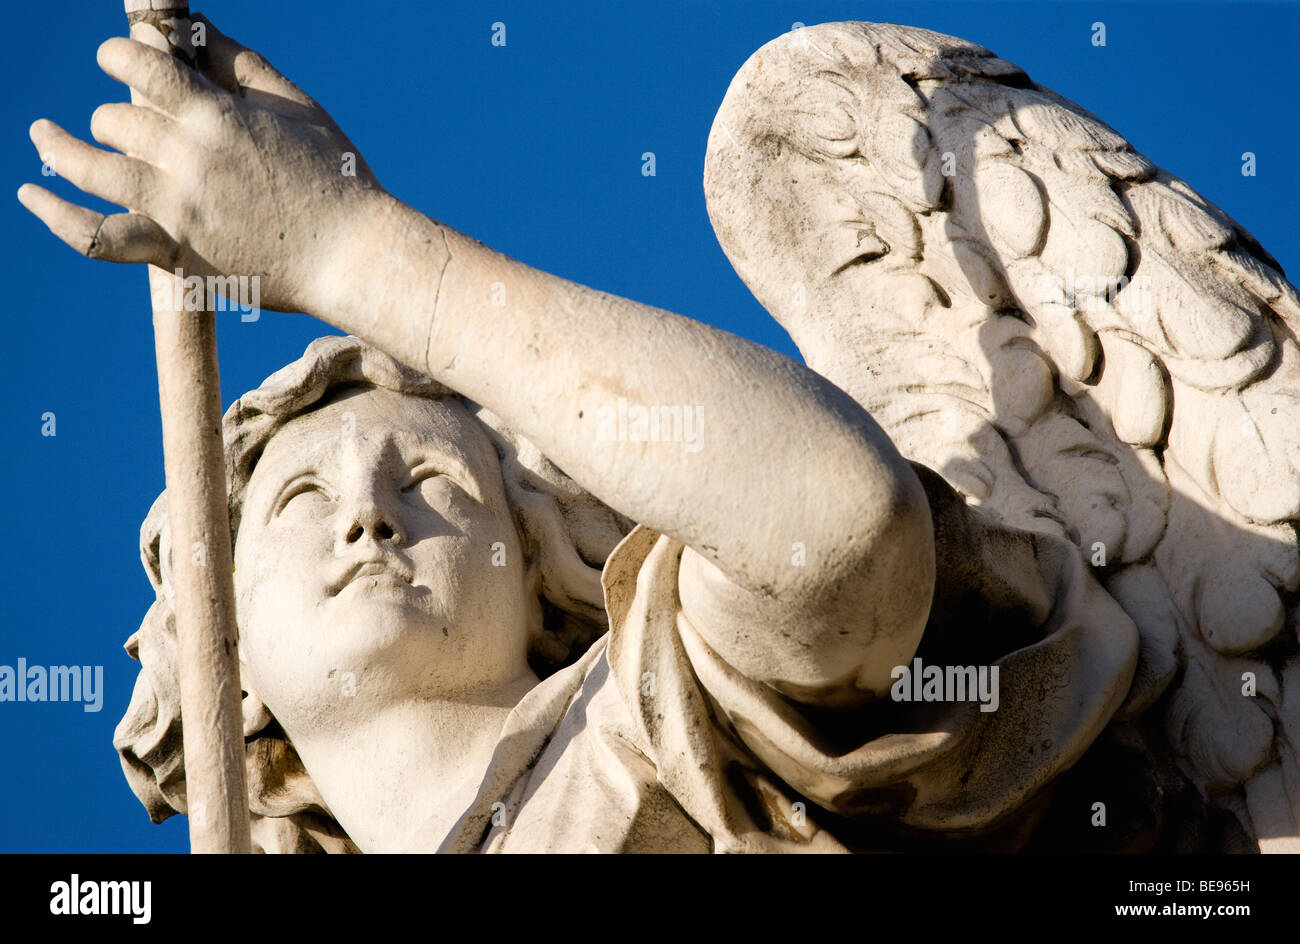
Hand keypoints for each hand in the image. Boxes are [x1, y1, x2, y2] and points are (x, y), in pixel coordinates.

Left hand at [17, 14, 384, 313]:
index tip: (118, 58)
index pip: (139, 65)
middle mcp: (186, 160)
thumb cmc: (335, 178)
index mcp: (216, 117)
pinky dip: (59, 220)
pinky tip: (32, 199)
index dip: (120, 55)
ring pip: (90, 169)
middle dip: (117, 116)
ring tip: (42, 137)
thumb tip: (192, 26)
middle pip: (115, 120)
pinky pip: (99, 238)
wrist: (352, 255)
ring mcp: (176, 210)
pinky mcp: (176, 254)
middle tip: (130, 124)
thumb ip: (238, 62)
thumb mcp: (295, 106)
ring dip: (59, 148)